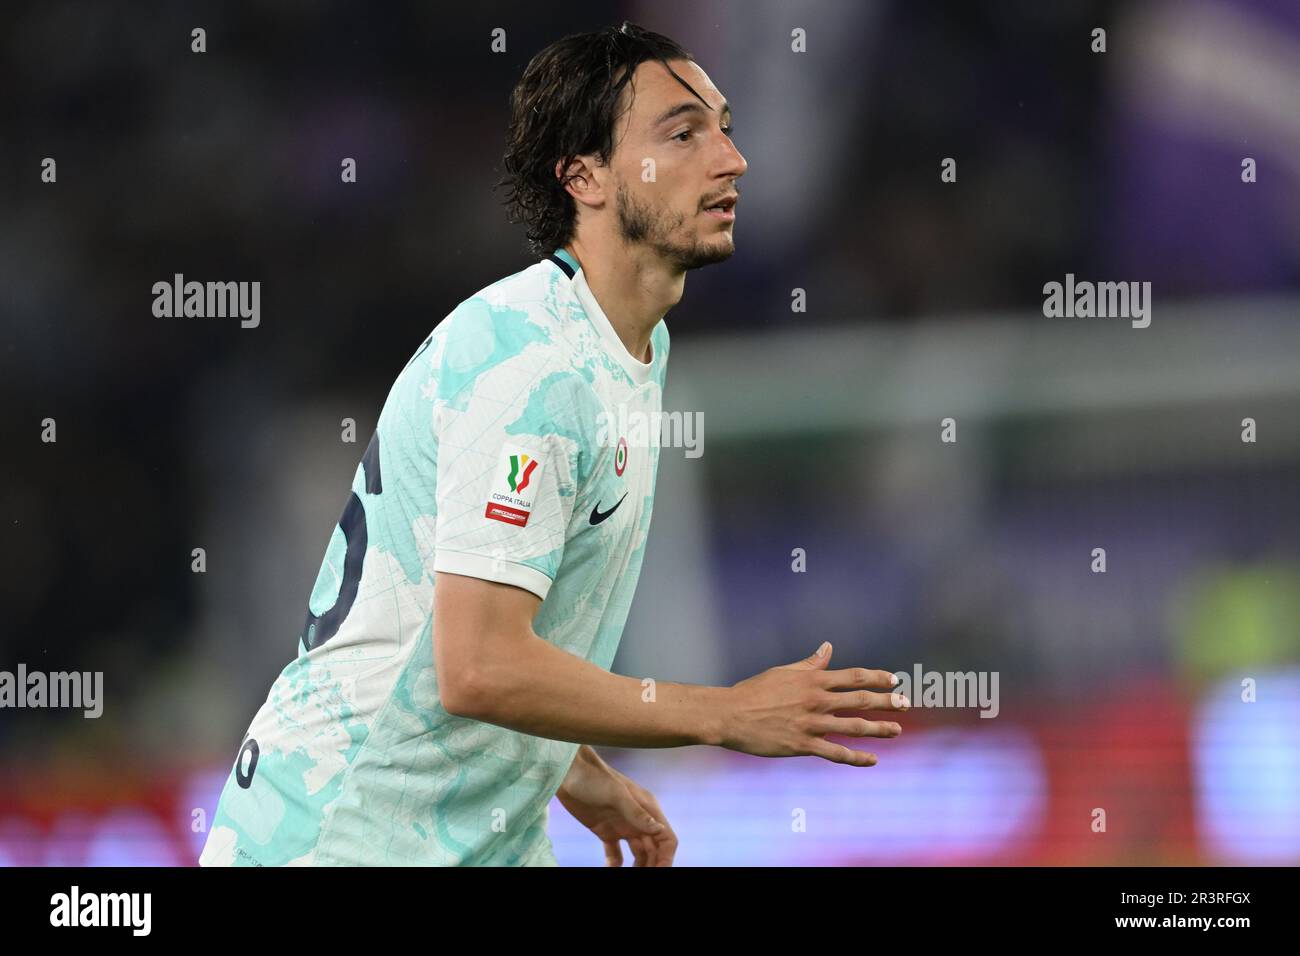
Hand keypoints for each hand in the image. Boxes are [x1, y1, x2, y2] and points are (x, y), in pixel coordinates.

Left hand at [556, 748, 677, 866]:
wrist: (568, 772)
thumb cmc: (593, 777)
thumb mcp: (616, 795)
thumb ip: (637, 813)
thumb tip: (659, 830)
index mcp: (647, 809)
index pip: (666, 839)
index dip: (666, 859)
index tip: (657, 873)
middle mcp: (638, 819)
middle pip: (653, 851)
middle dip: (652, 866)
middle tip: (641, 878)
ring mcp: (622, 826)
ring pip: (638, 855)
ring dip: (638, 868)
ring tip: (630, 878)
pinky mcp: (605, 831)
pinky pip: (615, 855)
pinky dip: (615, 867)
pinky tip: (611, 872)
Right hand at [719, 642, 905, 765]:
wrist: (730, 714)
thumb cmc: (754, 690)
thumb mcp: (784, 671)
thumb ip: (810, 663)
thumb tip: (828, 647)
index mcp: (812, 680)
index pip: (854, 676)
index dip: (877, 678)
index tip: (894, 680)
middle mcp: (816, 700)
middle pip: (860, 700)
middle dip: (886, 702)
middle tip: (906, 704)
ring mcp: (811, 724)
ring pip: (854, 726)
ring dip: (879, 729)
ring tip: (897, 730)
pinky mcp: (802, 745)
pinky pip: (836, 753)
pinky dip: (856, 757)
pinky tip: (873, 759)